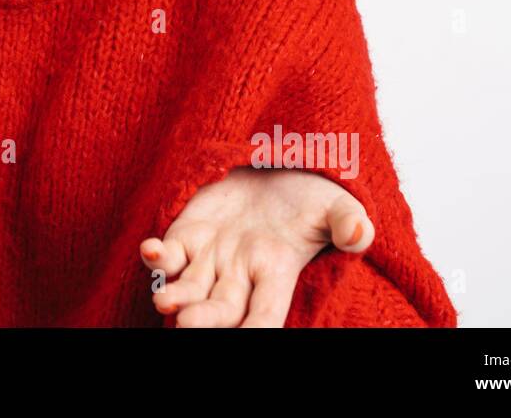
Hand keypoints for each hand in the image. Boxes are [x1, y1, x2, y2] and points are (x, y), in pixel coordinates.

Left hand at [139, 166, 373, 326]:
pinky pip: (168, 254)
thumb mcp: (335, 206)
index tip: (251, 338)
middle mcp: (240, 274)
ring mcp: (210, 257)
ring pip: (189, 288)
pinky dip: (156, 257)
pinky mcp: (187, 235)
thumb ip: (347, 223)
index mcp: (276, 271)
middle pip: (222, 309)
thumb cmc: (310, 198)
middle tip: (188, 324)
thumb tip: (360, 233)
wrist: (276, 172)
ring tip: (163, 301)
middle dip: (206, 319)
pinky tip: (150, 251)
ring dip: (176, 297)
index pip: (266, 313)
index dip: (257, 329)